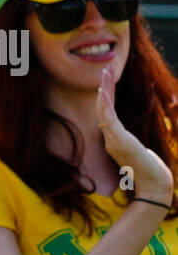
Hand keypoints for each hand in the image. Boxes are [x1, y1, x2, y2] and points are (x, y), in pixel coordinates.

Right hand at [98, 66, 172, 204]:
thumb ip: (131, 146)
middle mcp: (110, 138)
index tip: (105, 82)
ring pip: (103, 111)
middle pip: (103, 109)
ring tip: (104, 74)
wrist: (152, 184)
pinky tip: (102, 92)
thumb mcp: (140, 154)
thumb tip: (129, 142)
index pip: (107, 114)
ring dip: (104, 91)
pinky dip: (104, 105)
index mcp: (114, 139)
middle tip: (104, 70)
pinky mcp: (118, 141)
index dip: (106, 97)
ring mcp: (113, 140)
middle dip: (104, 88)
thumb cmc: (149, 172)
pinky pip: (108, 120)